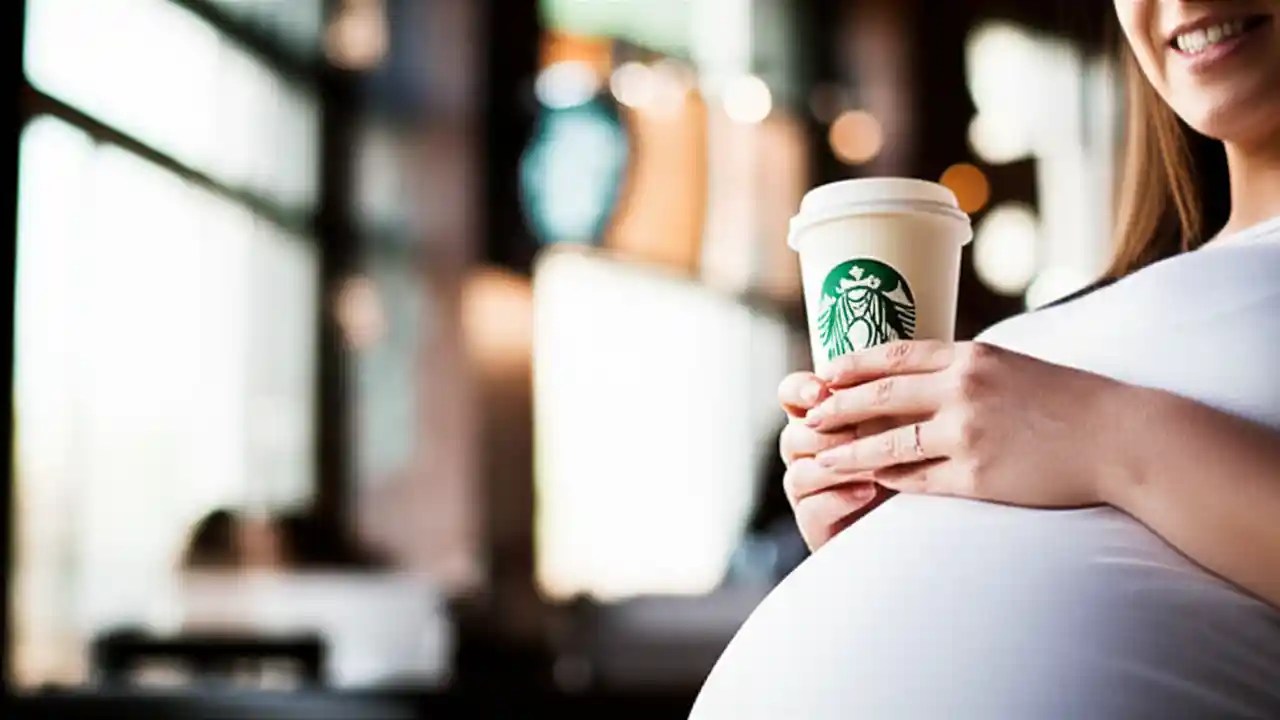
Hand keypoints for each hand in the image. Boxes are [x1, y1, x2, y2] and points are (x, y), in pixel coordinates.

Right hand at [776, 372, 900, 549]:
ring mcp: (807, 488)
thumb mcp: (906, 422)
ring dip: (836, 465)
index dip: (800, 389)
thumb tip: (907, 372)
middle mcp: (806, 450)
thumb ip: (894, 399)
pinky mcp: (814, 523)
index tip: (822, 390)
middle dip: (826, 432)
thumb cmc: (913, 463)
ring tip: (873, 463)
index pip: (791, 394)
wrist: (914, 522)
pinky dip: (839, 498)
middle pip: (793, 432)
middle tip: (858, 429)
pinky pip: (812, 509)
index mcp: (820, 418)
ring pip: (799, 471)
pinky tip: (868, 491)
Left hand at [805, 340, 1116, 509]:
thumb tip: (918, 375)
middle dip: (836, 408)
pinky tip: (870, 484)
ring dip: (847, 454)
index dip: (852, 366)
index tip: (823, 374)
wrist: (1120, 438)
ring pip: (887, 443)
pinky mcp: (977, 476)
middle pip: (878, 396)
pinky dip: (889, 481)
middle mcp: (963, 389)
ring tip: (820, 460)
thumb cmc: (1068, 402)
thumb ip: (965, 369)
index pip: (894, 354)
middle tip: (809, 418)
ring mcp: (967, 434)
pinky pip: (918, 480)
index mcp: (971, 356)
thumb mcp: (1012, 366)